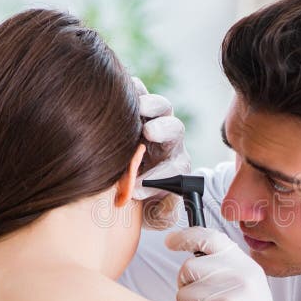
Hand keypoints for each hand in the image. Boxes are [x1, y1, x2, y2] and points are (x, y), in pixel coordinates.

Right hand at [131, 78, 190, 229]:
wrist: (126, 181)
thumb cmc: (142, 199)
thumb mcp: (153, 213)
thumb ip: (162, 213)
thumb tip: (167, 205)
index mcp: (175, 166)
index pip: (176, 168)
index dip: (161, 175)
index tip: (138, 187)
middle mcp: (168, 142)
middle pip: (175, 130)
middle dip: (163, 131)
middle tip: (149, 134)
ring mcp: (153, 120)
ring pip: (161, 108)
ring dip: (151, 106)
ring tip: (138, 108)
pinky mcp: (136, 105)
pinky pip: (139, 91)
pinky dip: (133, 87)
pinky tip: (123, 86)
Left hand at [165, 226, 297, 300]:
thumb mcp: (249, 289)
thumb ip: (225, 269)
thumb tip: (189, 255)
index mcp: (247, 267)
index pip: (210, 238)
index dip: (185, 236)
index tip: (171, 241)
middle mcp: (241, 278)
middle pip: (188, 268)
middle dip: (187, 287)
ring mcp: (230, 299)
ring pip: (182, 294)